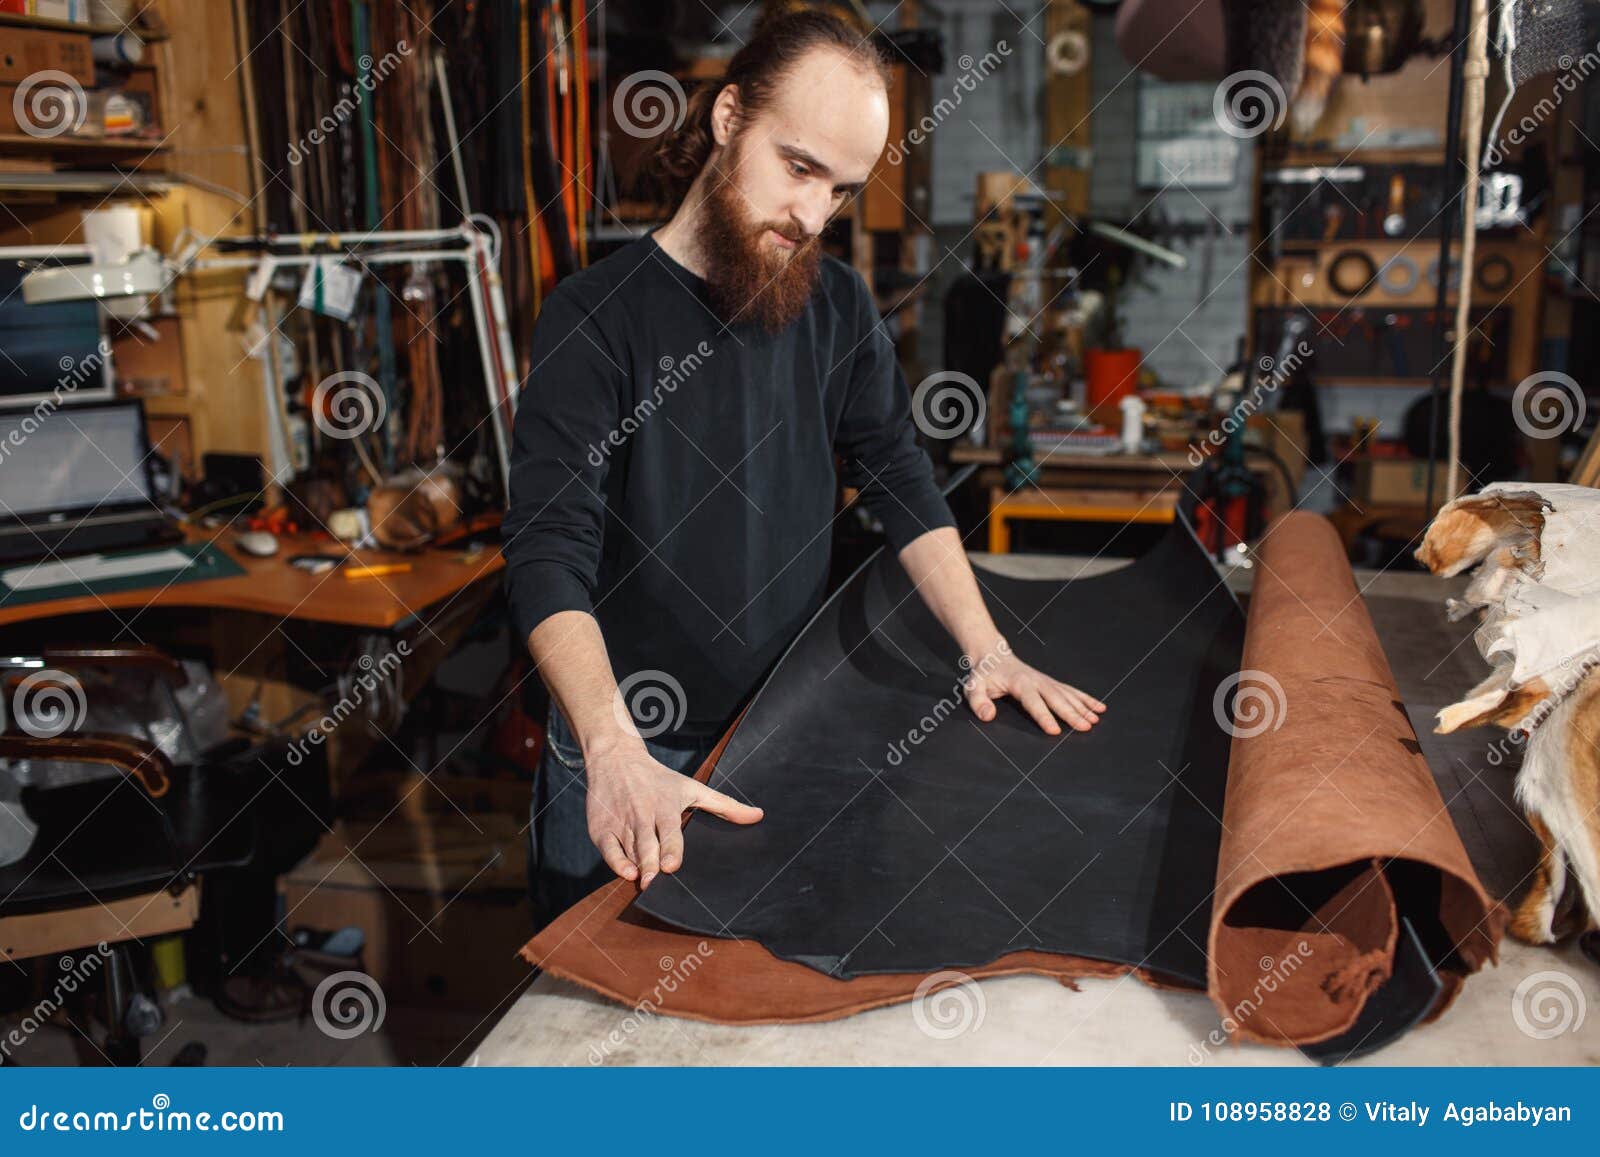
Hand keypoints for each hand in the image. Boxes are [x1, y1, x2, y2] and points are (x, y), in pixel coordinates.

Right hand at [586, 743, 762, 888]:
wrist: (616, 759)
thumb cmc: (659, 779)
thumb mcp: (692, 788)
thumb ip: (725, 805)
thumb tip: (759, 816)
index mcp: (665, 806)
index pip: (669, 831)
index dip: (671, 849)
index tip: (673, 865)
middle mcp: (642, 814)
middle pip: (647, 844)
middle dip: (650, 862)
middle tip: (655, 881)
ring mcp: (621, 822)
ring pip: (628, 849)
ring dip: (635, 866)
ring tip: (643, 881)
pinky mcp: (602, 828)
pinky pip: (608, 849)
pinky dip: (614, 861)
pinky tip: (625, 872)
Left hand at [962, 640, 1105, 733]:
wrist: (993, 655)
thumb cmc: (983, 674)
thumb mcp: (973, 686)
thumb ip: (978, 701)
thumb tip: (987, 716)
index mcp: (1019, 682)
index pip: (1033, 702)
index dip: (1044, 716)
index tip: (1055, 730)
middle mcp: (1036, 680)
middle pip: (1056, 698)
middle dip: (1072, 713)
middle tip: (1086, 727)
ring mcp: (1045, 681)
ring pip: (1067, 694)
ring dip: (1083, 707)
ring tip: (1096, 720)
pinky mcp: (1050, 683)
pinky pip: (1071, 691)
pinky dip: (1086, 699)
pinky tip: (1099, 707)